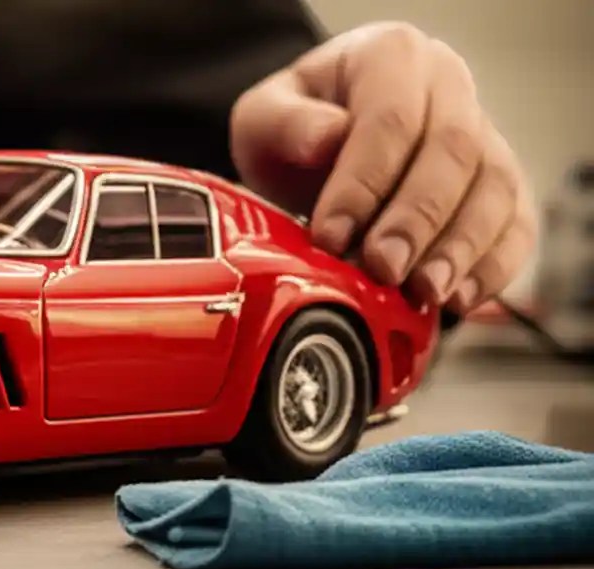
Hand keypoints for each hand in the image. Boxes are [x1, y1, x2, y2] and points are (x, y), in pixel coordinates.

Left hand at [230, 22, 535, 313]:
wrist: (315, 148)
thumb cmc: (293, 130)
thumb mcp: (264, 116)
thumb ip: (284, 124)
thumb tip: (327, 139)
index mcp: (391, 57)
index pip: (391, 119)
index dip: (363, 183)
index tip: (331, 236)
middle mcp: (448, 88)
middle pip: (452, 154)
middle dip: (415, 221)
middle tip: (382, 270)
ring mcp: (482, 136)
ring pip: (494, 189)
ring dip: (460, 249)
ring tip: (422, 292)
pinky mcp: (499, 187)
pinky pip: (516, 225)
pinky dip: (493, 267)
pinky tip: (459, 299)